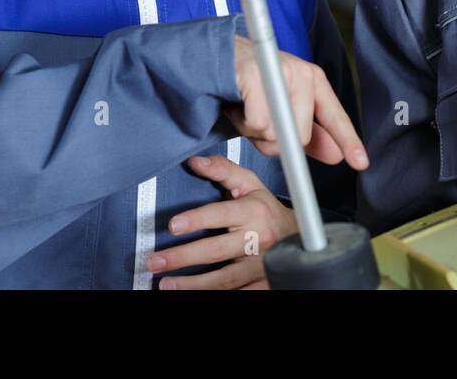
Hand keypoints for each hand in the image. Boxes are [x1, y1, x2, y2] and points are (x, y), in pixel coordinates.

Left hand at [150, 155, 298, 289]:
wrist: (301, 236)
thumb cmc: (266, 210)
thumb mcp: (251, 185)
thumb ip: (224, 170)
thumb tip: (195, 161)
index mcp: (253, 211)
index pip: (221, 214)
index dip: (198, 219)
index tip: (173, 225)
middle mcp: (258, 239)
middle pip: (217, 250)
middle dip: (184, 257)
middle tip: (155, 261)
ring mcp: (262, 265)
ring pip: (225, 279)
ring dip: (194, 285)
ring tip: (165, 285)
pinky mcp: (265, 283)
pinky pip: (240, 293)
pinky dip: (216, 295)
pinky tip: (193, 296)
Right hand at [227, 35, 368, 169]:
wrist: (218, 57)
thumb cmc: (251, 87)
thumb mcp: (284, 113)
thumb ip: (310, 135)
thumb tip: (336, 155)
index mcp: (314, 82)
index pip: (336, 117)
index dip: (349, 142)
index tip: (361, 163)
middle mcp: (301, 74)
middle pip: (300, 136)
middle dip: (275, 141)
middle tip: (259, 122)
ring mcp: (279, 72)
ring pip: (275, 132)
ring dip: (254, 131)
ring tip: (246, 110)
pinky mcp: (255, 74)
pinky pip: (257, 122)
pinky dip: (242, 122)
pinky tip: (236, 105)